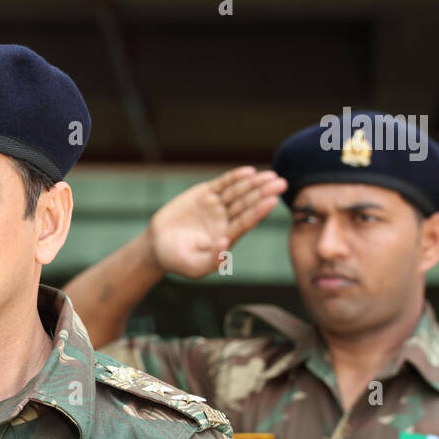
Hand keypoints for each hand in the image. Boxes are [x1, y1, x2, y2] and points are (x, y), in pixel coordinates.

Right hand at [146, 166, 285, 277]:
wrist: (157, 245)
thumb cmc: (177, 260)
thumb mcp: (194, 266)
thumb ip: (212, 259)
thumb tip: (226, 244)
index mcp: (227, 237)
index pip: (246, 221)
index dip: (259, 211)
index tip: (272, 200)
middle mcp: (225, 220)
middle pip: (247, 204)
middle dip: (263, 193)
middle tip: (281, 183)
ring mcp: (216, 206)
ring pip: (238, 192)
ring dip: (254, 183)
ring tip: (270, 175)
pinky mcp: (205, 194)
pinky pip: (223, 184)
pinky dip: (235, 177)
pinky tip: (248, 172)